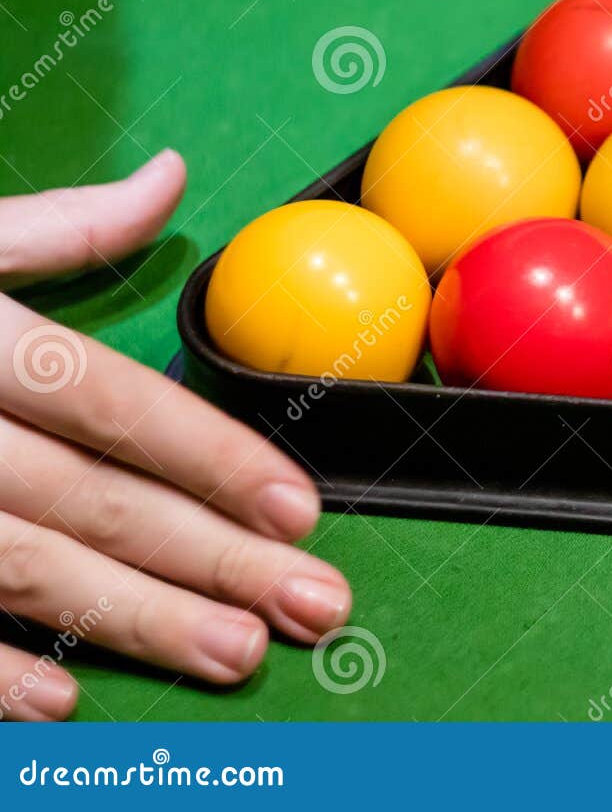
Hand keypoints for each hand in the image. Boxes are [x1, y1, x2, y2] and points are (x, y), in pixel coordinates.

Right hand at [0, 151, 349, 720]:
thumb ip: (59, 224)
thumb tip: (168, 177)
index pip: (112, 402)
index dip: (212, 456)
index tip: (301, 509)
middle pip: (93, 499)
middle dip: (213, 557)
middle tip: (314, 606)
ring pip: (25, 568)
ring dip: (134, 619)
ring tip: (234, 654)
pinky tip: (64, 703)